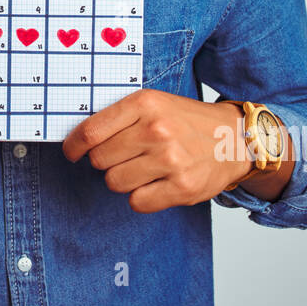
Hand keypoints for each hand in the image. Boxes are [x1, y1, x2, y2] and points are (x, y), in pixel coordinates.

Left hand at [61, 89, 249, 212]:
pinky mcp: (182, 187)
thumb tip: (78, 139)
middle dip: (106, 161)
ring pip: (115, 183)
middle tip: (126, 157)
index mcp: (145, 104)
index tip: (71, 152)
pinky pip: (137, 202)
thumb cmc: (186, 121)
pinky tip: (156, 183)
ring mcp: (171, 160)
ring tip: (144, 169)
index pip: (91, 132)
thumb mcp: (154, 103)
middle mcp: (157, 130)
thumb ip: (119, 117)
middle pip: (100, 160)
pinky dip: (141, 197)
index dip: (73, 146)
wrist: (234, 139)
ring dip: (124, 179)